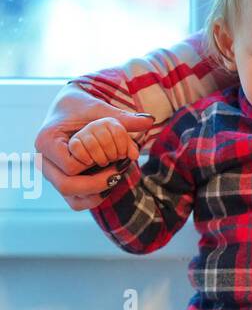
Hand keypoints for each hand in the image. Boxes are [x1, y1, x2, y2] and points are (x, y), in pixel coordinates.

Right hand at [35, 101, 155, 209]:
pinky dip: (94, 198)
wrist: (67, 111)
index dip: (92, 165)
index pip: (70, 166)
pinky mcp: (61, 183)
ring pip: (72, 199)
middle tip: (118, 175)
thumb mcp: (98, 109)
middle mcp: (43, 161)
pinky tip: (109, 184)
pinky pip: (76, 201)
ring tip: (115, 178)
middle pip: (67, 187)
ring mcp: (51, 175)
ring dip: (97, 194)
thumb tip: (149, 120)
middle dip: (96, 184)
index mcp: (46, 142)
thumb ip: (121, 118)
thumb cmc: (81, 108)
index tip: (109, 156)